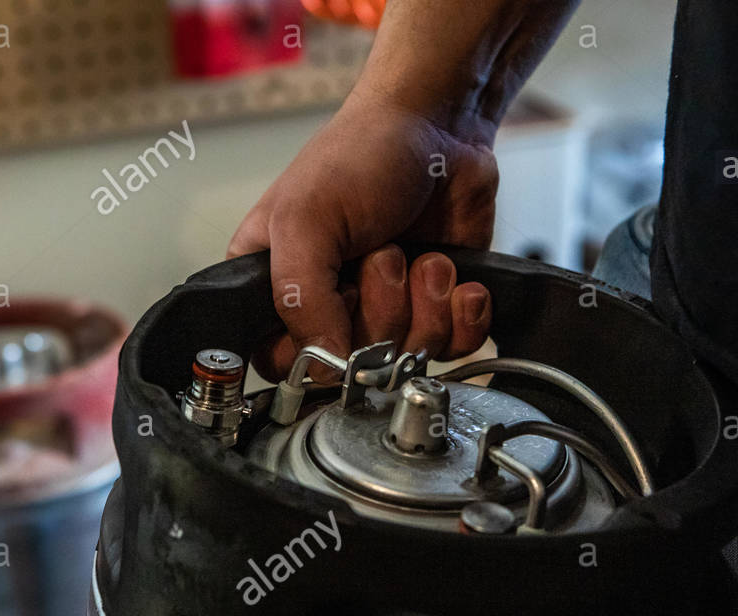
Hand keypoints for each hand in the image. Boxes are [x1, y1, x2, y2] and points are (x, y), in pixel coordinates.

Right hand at [227, 88, 495, 378]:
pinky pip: (452, 350)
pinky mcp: (435, 311)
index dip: (315, 350)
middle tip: (385, 254)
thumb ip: (300, 296)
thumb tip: (325, 363)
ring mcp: (386, 312)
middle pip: (353, 366)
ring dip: (424, 304)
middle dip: (381, 310)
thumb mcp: (306, 219)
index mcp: (276, 287)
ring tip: (422, 255)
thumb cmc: (360, 155)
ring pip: (407, 359)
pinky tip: (454, 274)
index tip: (338, 306)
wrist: (439, 127)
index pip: (280, 362)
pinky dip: (462, 314)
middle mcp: (329, 307)